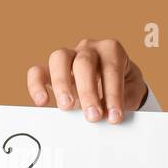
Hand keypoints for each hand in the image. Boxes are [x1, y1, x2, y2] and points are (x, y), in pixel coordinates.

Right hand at [26, 37, 147, 123]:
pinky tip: (42, 102)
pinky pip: (38, 71)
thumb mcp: (131, 94)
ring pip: (59, 59)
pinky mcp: (51, 69)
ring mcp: (69, 55)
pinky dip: (36, 85)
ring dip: (62, 84)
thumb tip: (109, 118)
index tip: (114, 117)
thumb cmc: (125, 87)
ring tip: (67, 107)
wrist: (119, 83)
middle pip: (84, 62)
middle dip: (88, 92)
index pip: (111, 69)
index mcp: (112, 51)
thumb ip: (122, 103)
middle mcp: (89, 49)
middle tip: (93, 116)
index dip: (113, 95)